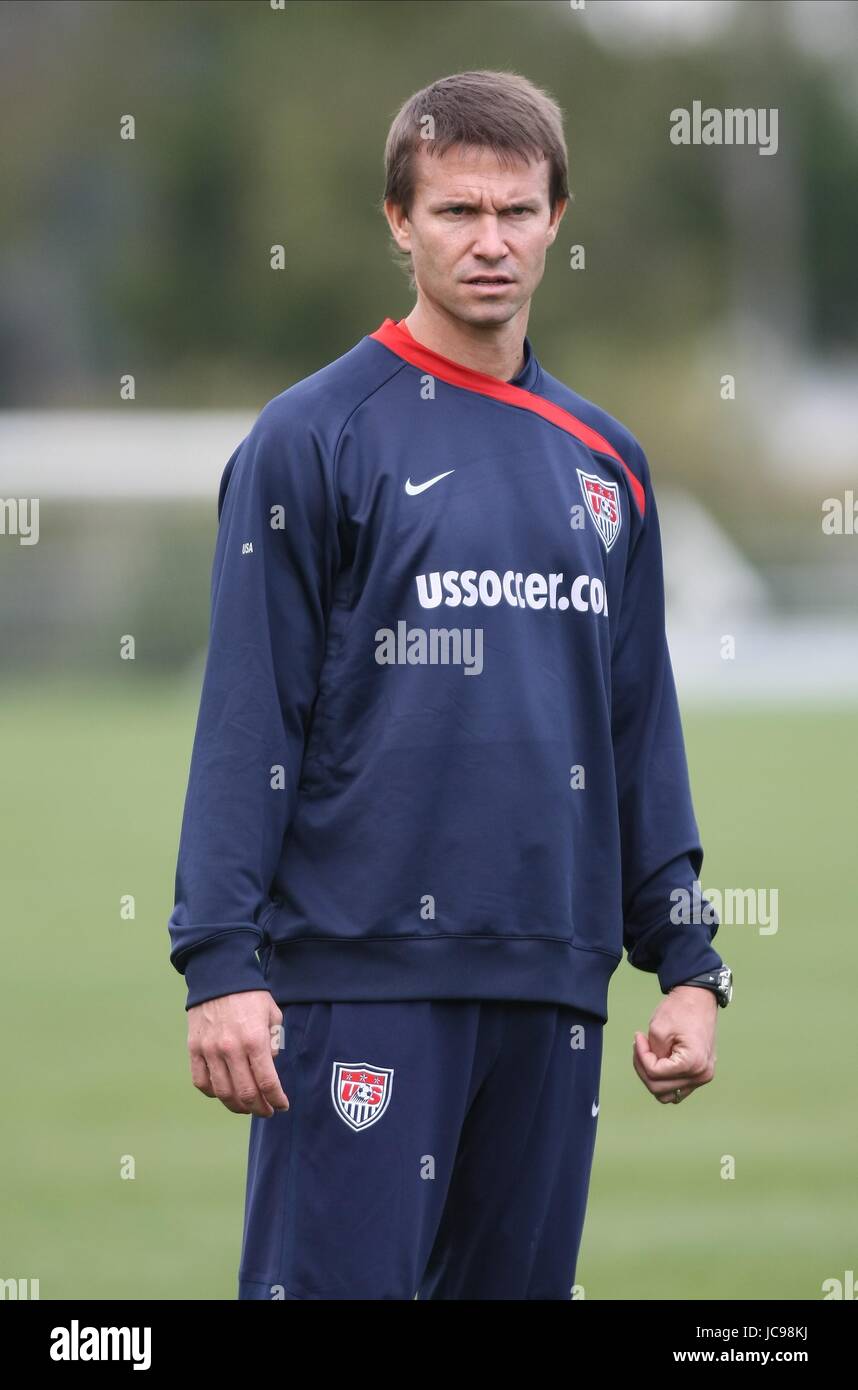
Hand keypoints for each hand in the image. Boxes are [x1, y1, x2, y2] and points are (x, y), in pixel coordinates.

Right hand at [188, 990, 290, 1117]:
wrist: (219, 975)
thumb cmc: (250, 995)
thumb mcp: (272, 1014)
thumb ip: (273, 1043)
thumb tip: (268, 1066)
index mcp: (255, 1040)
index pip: (267, 1082)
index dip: (277, 1099)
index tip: (282, 1106)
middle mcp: (231, 1049)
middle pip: (246, 1094)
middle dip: (259, 1108)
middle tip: (266, 1111)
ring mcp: (210, 1050)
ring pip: (223, 1093)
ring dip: (237, 1106)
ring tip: (247, 1106)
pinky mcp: (194, 1049)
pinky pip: (201, 1082)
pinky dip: (213, 1093)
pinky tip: (223, 1092)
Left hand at [632, 986, 717, 1103]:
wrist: (699, 998)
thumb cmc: (680, 1009)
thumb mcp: (658, 1030)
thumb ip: (651, 1056)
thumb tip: (649, 1071)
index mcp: (693, 1064)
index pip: (654, 1074)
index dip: (640, 1056)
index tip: (639, 1036)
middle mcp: (701, 1075)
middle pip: (659, 1088)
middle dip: (643, 1067)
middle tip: (640, 1045)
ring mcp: (703, 1076)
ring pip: (667, 1094)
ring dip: (652, 1076)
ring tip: (648, 1053)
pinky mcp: (700, 1073)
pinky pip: (677, 1087)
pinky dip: (663, 1077)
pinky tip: (658, 1058)